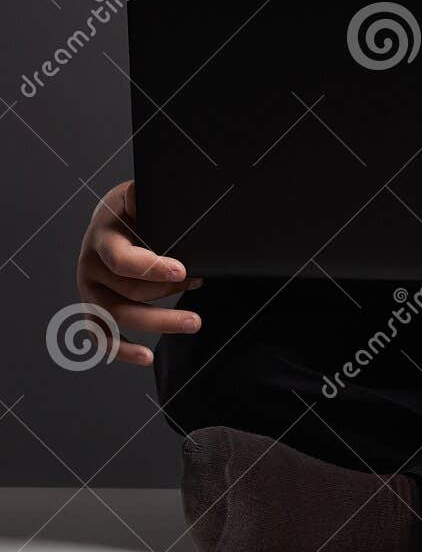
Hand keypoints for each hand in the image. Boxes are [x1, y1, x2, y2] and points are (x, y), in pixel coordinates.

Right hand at [75, 179, 202, 365]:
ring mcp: (90, 291)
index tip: (180, 271)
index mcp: (102, 238)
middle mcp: (90, 266)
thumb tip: (141, 194)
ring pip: (120, 315)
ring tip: (193, 322)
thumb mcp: (133, 196)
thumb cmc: (127, 209)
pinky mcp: (93, 308)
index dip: (151, 268)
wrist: (107, 221)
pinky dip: (122, 350)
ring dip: (159, 322)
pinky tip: (146, 357)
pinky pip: (102, 336)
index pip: (123, 259)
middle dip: (169, 292)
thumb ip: (138, 198)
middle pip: (128, 291)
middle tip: (201, 284)